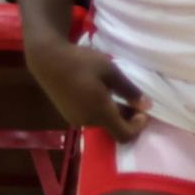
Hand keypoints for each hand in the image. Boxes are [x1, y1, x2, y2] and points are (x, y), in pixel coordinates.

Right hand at [25, 40, 149, 143]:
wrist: (48, 59)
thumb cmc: (81, 62)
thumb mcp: (111, 72)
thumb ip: (129, 91)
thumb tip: (147, 106)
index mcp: (100, 113)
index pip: (125, 135)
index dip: (138, 127)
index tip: (142, 110)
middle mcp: (87, 122)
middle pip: (114, 129)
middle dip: (128, 118)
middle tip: (133, 98)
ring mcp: (75, 119)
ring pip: (103, 123)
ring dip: (114, 113)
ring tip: (117, 93)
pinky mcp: (68, 114)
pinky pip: (91, 118)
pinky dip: (101, 111)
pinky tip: (101, 93)